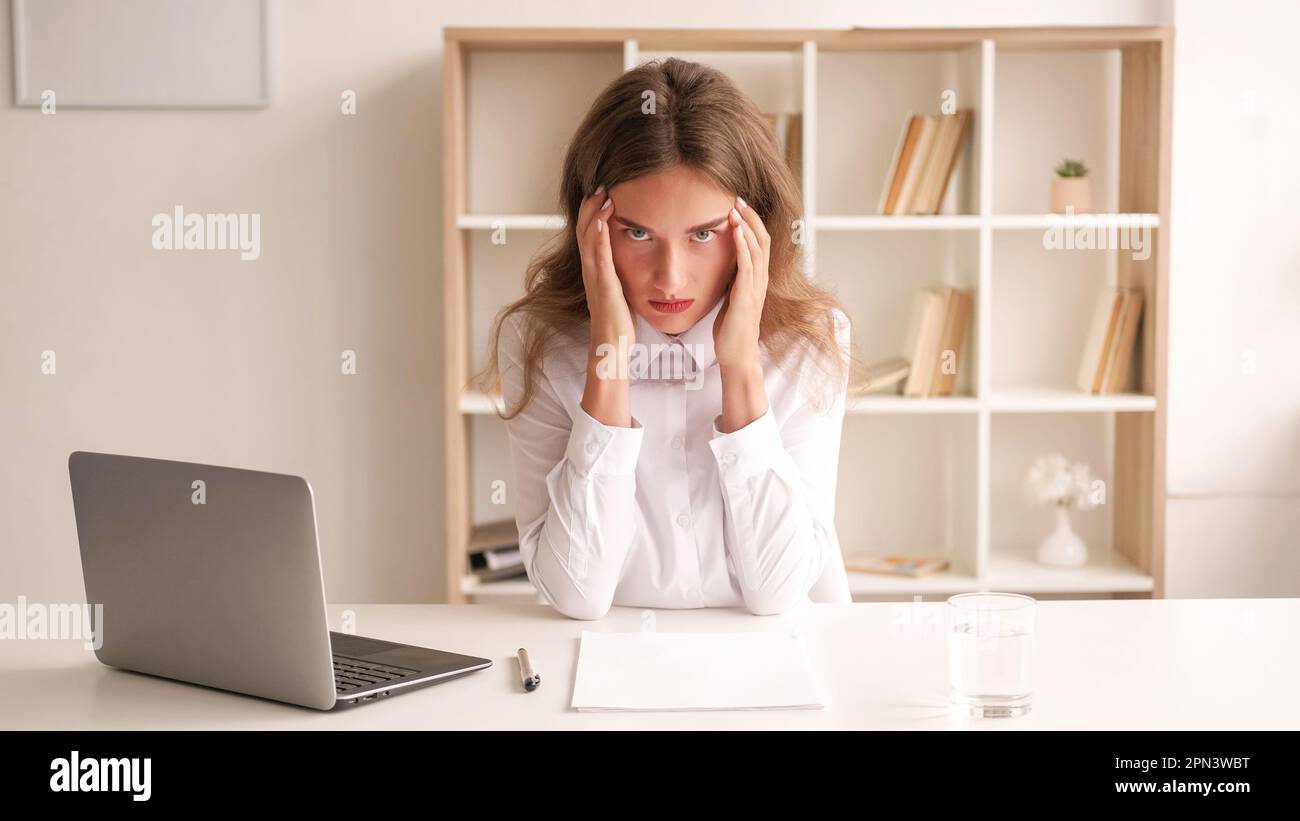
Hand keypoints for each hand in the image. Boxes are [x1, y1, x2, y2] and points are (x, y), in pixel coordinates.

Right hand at [577, 185, 634, 354]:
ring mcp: (595, 278)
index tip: (603, 193)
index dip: (593, 212)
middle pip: (585, 230)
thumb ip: (621, 274)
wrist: (612, 347)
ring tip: (602, 195)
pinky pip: (599, 258)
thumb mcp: (620, 291)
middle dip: (591, 206)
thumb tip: (634, 261)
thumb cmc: (618, 323)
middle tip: (600, 185)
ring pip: (589, 240)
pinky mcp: (603, 287)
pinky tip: (603, 222)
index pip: (590, 234)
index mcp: (596, 271)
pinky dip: (599, 238)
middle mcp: (591, 271)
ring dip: (595, 215)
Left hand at [713, 196, 769, 370]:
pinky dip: (742, 244)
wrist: (736, 356)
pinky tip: (734, 230)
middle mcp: (760, 280)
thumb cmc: (731, 331)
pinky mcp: (746, 295)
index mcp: (756, 280)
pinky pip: (747, 264)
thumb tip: (722, 266)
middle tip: (738, 197)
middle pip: (762, 239)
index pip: (759, 244)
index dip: (750, 223)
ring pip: (757, 248)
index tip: (737, 205)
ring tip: (735, 207)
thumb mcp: (730, 299)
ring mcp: (755, 287)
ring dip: (746, 225)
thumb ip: (730, 281)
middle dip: (750, 217)